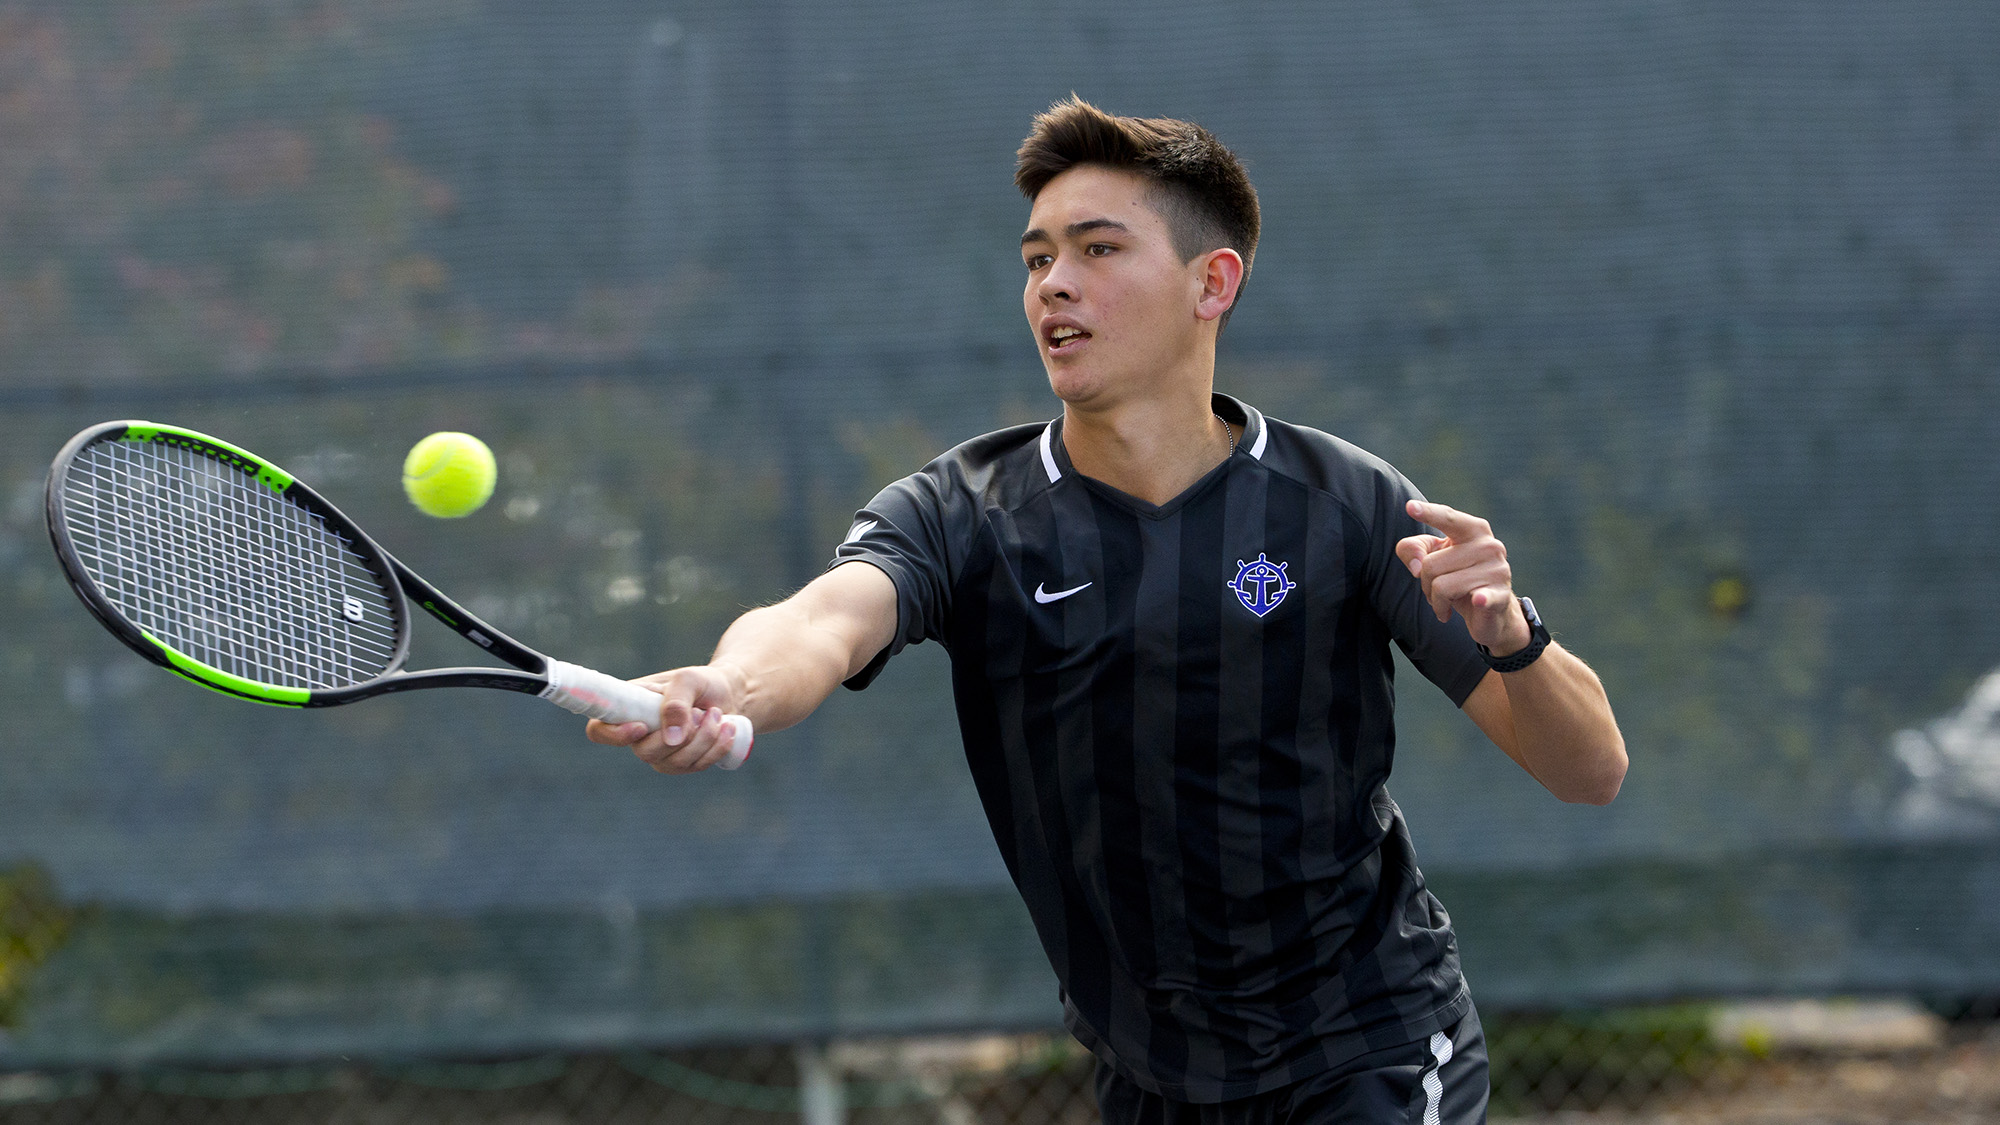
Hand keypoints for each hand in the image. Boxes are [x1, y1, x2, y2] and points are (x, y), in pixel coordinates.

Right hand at [585, 664, 747, 773]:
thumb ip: (676, 702)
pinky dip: (715, 748)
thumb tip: (672, 739)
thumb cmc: (701, 683)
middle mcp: (639, 735)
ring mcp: (660, 754)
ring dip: (703, 740)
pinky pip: (695, 767)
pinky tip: (727, 729)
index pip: (599, 731)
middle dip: (681, 735)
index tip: (642, 727)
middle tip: (700, 712)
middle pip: (645, 753)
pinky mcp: (683, 764)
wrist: (729, 694)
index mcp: (628, 708)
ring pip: (674, 763)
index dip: (614, 735)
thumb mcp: (689, 679)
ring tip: (717, 715)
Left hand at [1394, 499, 1531, 656]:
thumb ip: (1413, 550)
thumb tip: (1417, 566)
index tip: (1409, 507)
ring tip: (1447, 605)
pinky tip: (1478, 600)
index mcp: (1473, 530)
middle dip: (1425, 584)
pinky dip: (1479, 599)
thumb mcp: (1431, 558)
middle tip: (1437, 592)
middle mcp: (1489, 545)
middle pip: (1430, 565)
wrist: (1489, 611)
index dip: (1429, 513)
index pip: (1447, 519)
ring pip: (1441, 587)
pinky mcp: (1501, 595)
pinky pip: (1480, 597)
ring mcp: (1497, 570)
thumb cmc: (1457, 577)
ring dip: (1436, 603)